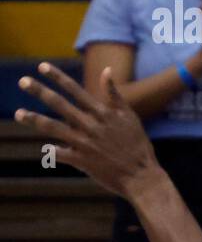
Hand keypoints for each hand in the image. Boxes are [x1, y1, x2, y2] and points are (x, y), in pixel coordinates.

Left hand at [15, 63, 162, 198]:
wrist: (142, 175)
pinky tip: (42, 148)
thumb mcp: (130, 116)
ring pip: (55, 128)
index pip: (76, 90)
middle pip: (61, 105)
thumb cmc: (137, 144)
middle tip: (23, 81)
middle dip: (40, 92)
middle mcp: (92, 125)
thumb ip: (115, 94)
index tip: (41, 66)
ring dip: (35, 119)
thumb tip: (107, 70)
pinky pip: (61, 154)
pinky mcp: (82, 161)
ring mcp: (86, 143)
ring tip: (18, 113)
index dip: (58, 77)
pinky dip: (51, 151)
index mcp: (103, 113)